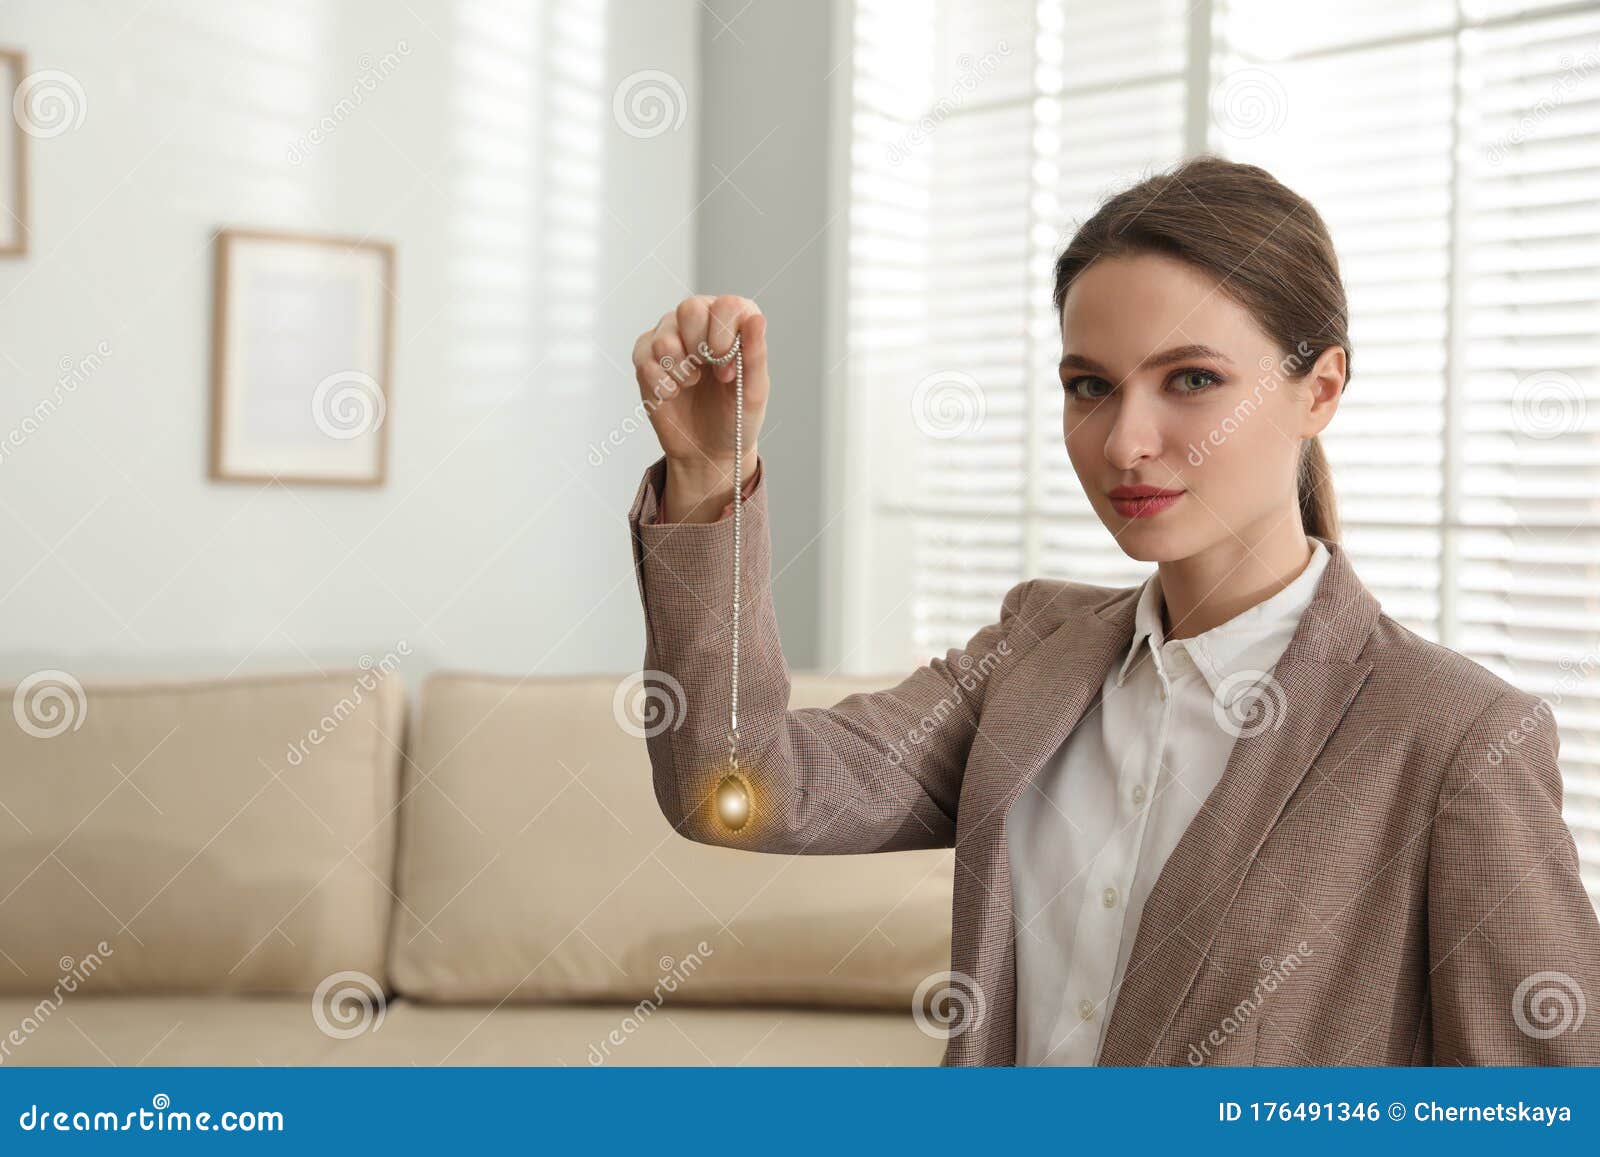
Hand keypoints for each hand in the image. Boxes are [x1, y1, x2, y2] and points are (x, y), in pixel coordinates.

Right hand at [631, 295, 767, 518]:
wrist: (708, 449)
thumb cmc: (736, 416)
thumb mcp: (754, 390)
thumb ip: (755, 353)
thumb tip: (755, 318)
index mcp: (734, 322)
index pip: (726, 306)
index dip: (724, 337)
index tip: (727, 372)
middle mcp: (702, 322)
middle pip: (690, 309)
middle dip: (698, 348)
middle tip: (706, 376)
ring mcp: (671, 336)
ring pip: (664, 336)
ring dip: (679, 369)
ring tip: (691, 385)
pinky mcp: (647, 357)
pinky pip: (643, 357)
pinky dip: (659, 382)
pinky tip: (672, 394)